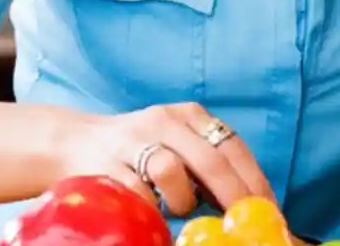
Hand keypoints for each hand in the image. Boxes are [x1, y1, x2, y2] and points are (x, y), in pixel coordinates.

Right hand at [57, 102, 274, 215]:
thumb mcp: (176, 143)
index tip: (267, 209)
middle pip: (210, 160)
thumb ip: (208, 163)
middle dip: (233, 197)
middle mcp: (163, 121)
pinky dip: (153, 210)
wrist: (72, 142)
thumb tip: (250, 201)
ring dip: (184, 202)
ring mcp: (132, 141)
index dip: (253, 180)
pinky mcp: (107, 165)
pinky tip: (154, 212)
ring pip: (172, 172)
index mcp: (188, 115)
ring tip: (179, 209)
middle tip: (243, 225)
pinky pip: (139, 194)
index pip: (232, 146)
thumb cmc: (137, 151)